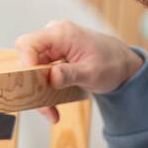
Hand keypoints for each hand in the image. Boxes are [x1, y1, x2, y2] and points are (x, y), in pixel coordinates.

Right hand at [15, 20, 142, 123]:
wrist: (122, 64)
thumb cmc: (111, 63)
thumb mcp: (92, 72)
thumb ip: (70, 74)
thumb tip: (52, 77)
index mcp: (62, 33)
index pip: (28, 44)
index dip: (25, 63)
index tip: (32, 85)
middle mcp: (53, 37)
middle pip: (28, 60)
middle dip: (33, 87)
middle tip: (45, 109)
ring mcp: (52, 48)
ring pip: (32, 72)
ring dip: (39, 94)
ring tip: (52, 113)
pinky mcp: (53, 59)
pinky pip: (41, 76)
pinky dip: (45, 93)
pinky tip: (53, 109)